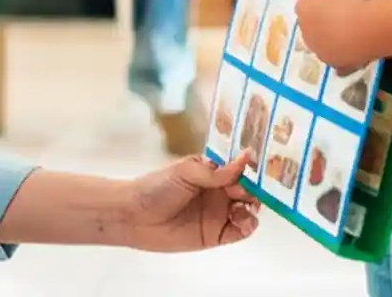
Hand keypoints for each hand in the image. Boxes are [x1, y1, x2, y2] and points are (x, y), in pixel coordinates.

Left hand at [122, 153, 259, 251]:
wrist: (134, 217)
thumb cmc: (155, 187)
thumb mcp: (186, 172)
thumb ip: (216, 171)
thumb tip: (246, 157)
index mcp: (212, 172)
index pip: (239, 168)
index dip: (249, 168)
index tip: (257, 169)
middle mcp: (219, 191)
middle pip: (248, 190)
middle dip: (254, 189)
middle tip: (244, 191)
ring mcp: (219, 213)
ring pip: (249, 210)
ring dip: (253, 208)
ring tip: (240, 208)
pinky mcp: (217, 234)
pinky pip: (241, 231)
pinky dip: (248, 225)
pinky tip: (241, 221)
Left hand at [295, 0, 374, 75]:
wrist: (366, 29)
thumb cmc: (352, 2)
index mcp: (303, 9)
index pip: (306, 3)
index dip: (320, 1)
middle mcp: (305, 31)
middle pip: (312, 25)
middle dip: (324, 21)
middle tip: (343, 15)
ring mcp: (318, 49)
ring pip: (323, 43)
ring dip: (333, 38)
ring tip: (354, 32)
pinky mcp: (333, 63)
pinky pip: (337, 58)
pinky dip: (344, 55)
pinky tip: (356, 50)